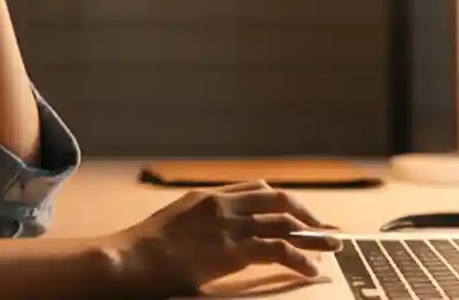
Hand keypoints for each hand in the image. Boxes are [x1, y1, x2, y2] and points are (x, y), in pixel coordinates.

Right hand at [111, 181, 342, 295]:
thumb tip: (205, 237)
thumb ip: (194, 224)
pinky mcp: (233, 250)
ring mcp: (229, 226)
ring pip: (284, 222)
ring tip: (331, 248)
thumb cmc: (141, 251)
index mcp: (207, 197)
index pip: (255, 188)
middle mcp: (222, 204)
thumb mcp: (171, 225)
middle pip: (277, 199)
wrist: (128, 260)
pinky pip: (278, 250)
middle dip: (305, 212)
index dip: (282, 200)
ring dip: (312, 236)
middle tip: (323, 229)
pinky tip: (310, 269)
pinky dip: (300, 258)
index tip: (298, 211)